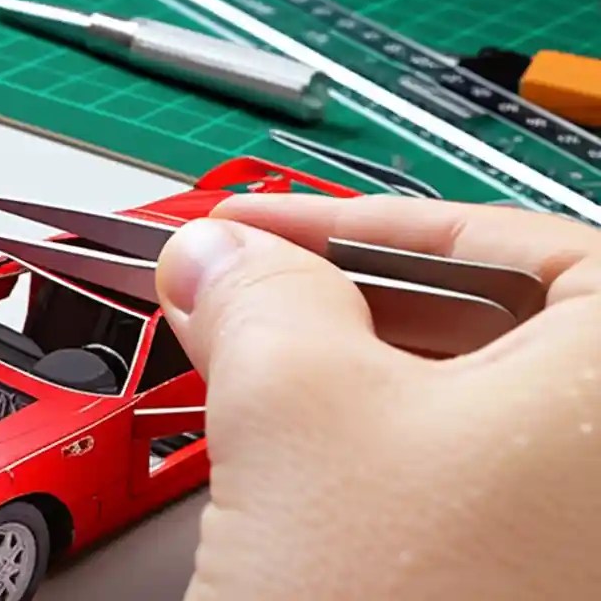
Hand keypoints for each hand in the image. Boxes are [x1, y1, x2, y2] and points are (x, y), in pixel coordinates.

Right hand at [156, 194, 600, 599]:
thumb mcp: (300, 413)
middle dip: (334, 302)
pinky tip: (300, 462)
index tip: (257, 226)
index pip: (498, 236)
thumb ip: (257, 298)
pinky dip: (374, 453)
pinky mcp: (535, 573)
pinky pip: (460, 478)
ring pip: (461, 404)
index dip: (348, 222)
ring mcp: (582, 525)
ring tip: (251, 381)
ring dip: (344, 378)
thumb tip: (223, 259)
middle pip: (476, 318)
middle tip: (237, 298)